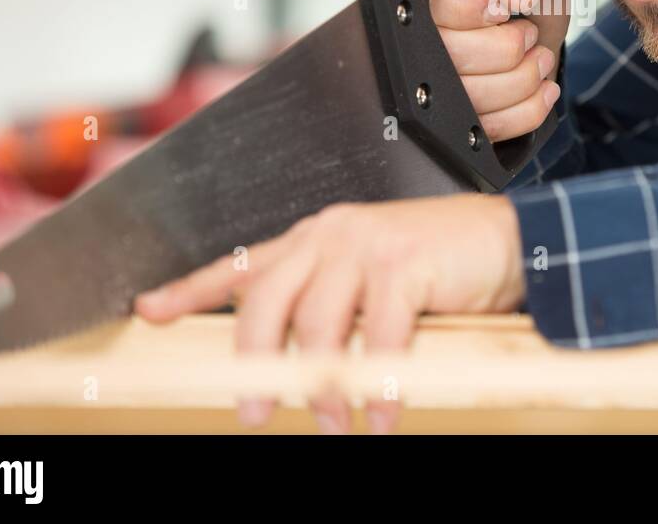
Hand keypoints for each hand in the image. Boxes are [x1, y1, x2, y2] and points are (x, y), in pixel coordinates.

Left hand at [133, 193, 524, 433]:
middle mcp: (332, 235)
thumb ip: (331, 303)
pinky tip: (383, 411)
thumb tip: (296, 363)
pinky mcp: (403, 263)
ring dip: (321, 384)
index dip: (192, 289)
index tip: (149, 311)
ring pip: (317, 325)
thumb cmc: (441, 260)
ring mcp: (366, 246)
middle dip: (253, 362)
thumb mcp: (373, 275)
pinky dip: (378, 381)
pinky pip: (378, 334)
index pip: (242, 264)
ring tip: (332, 423)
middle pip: (266, 301)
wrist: (507, 236)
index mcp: (317, 237)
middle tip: (254, 411)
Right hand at [430, 0, 568, 141]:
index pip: (432, 6)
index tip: (502, 9)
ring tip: (539, 59)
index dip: (471, 10)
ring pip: (470, 98)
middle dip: (506, 49)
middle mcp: (427, 42)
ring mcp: (441, 87)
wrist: (540, 36)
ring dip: (521, 80)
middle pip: (450, 58)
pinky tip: (542, 88)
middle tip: (529, 35)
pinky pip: (489, 129)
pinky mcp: (463, 122)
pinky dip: (527, 110)